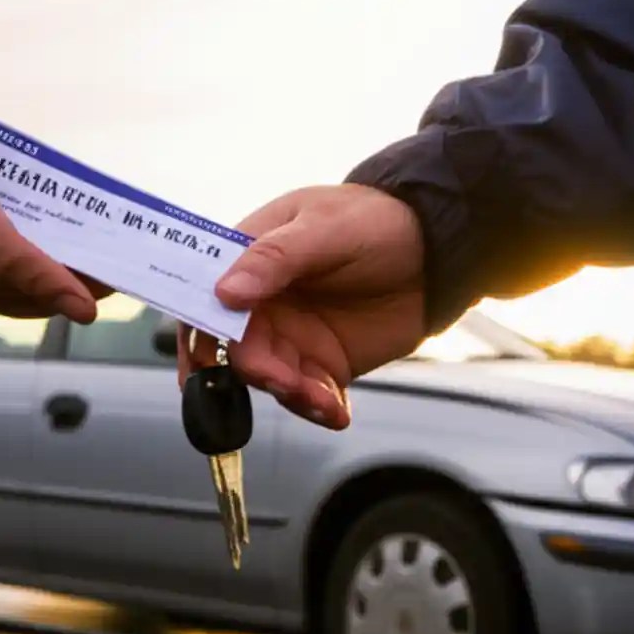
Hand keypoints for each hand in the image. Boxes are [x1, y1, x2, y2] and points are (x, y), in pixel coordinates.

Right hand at [0, 94, 109, 321]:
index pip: (45, 288)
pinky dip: (43, 254)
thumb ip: (11, 247)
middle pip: (42, 292)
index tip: (131, 274)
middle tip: (126, 252)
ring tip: (105, 243)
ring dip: (66, 265)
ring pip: (32, 283)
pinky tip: (66, 233)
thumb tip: (68, 298)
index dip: (89, 282)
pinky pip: (14, 267)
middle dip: (83, 276)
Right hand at [178, 184, 426, 429]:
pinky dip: (318, 409)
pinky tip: (336, 413)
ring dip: (290, 395)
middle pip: (236, 348)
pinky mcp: (325, 363)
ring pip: (270, 378)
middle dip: (256, 370)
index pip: (203, 297)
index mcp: (248, 258)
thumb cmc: (375, 221)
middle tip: (286, 381)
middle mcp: (262, 303)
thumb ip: (274, 259)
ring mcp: (292, 336)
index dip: (196, 330)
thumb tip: (225, 292)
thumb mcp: (325, 229)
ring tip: (322, 400)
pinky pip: (310, 395)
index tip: (205, 361)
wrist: (437, 250)